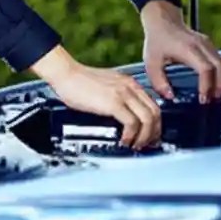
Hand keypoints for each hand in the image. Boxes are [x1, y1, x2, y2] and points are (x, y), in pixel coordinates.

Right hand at [30, 45, 162, 148]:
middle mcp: (130, 86)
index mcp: (129, 83)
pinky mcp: (113, 102)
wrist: (65, 74)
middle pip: (155, 113)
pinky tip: (124, 141)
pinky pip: (132, 123)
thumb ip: (118, 97)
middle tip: (147, 145)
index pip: (153, 105)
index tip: (150, 136)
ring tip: (135, 145)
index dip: (155, 124)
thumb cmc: (79, 82)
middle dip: (154, 133)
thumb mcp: (106, 87)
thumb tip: (123, 117)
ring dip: (144, 137)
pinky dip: (131, 136)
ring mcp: (123, 93)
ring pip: (147, 119)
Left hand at [140, 0, 220, 102]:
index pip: (206, 68)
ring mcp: (208, 44)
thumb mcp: (151, 62)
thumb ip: (159, 82)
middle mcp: (202, 45)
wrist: (162, 21)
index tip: (203, 99)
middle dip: (220, 86)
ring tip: (215, 97)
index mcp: (188, 49)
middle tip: (213, 102)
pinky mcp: (210, 46)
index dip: (207, 85)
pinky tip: (214, 87)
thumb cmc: (157, 41)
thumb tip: (171, 97)